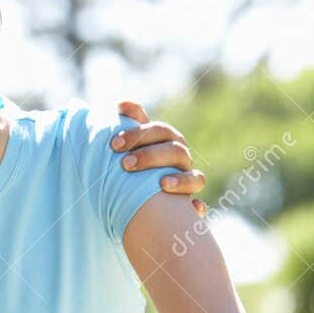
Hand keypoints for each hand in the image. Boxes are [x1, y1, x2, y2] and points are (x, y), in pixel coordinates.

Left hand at [111, 100, 207, 214]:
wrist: (138, 194)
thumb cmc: (134, 161)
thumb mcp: (132, 143)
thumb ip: (129, 122)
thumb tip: (120, 104)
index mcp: (168, 140)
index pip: (159, 131)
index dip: (139, 134)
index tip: (114, 143)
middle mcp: (182, 159)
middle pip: (175, 151)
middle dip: (151, 156)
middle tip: (125, 164)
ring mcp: (188, 180)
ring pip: (195, 178)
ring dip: (180, 180)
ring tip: (161, 184)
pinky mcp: (190, 204)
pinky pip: (199, 206)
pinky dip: (197, 206)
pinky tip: (191, 207)